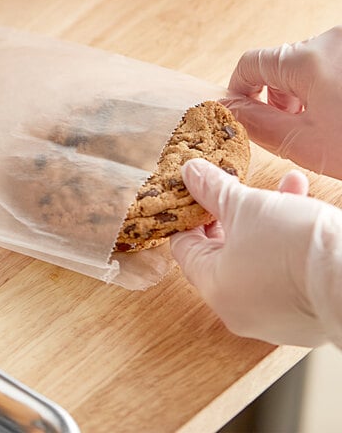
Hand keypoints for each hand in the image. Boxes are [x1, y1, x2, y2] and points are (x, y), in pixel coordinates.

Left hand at [170, 159, 341, 346]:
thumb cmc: (295, 246)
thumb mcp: (247, 205)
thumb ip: (213, 189)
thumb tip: (190, 172)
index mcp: (213, 286)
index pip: (185, 247)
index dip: (191, 215)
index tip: (201, 193)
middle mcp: (237, 309)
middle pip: (221, 252)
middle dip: (233, 213)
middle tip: (237, 191)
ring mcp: (272, 316)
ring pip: (257, 257)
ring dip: (268, 219)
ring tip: (287, 186)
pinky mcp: (303, 316)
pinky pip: (285, 273)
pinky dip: (289, 243)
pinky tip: (305, 205)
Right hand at [225, 26, 341, 178]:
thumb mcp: (306, 144)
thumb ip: (258, 124)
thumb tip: (230, 111)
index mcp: (308, 58)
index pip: (249, 64)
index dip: (238, 91)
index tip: (244, 116)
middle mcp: (331, 39)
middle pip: (279, 64)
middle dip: (275, 97)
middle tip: (289, 128)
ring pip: (307, 64)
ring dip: (301, 92)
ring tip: (319, 124)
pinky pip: (331, 63)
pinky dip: (326, 86)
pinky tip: (338, 112)